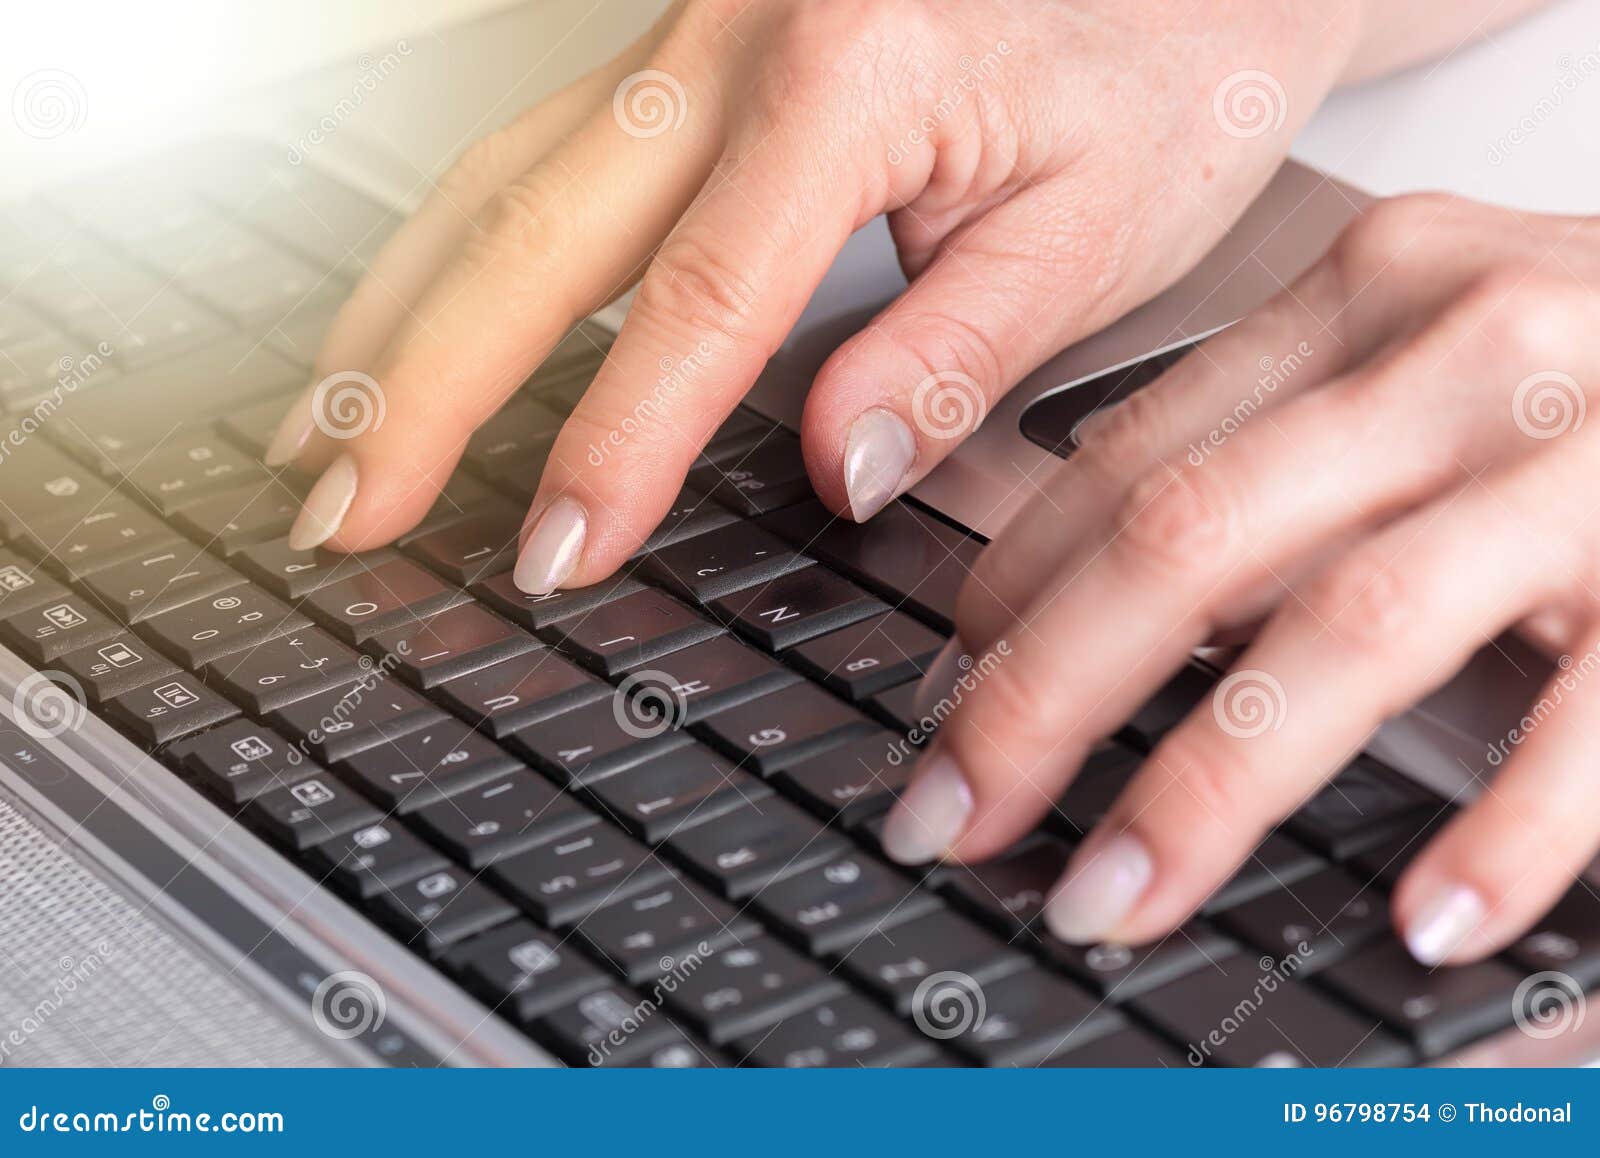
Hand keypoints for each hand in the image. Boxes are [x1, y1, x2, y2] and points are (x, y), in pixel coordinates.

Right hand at [264, 0, 1363, 589]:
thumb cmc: (1179, 51)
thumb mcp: (1105, 220)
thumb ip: (956, 351)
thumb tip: (828, 470)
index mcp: (850, 76)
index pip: (698, 303)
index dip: (610, 444)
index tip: (552, 552)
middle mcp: (739, 33)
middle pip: (530, 227)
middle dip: (419, 383)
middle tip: (337, 506)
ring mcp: (697, 28)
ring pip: (500, 175)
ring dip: (400, 310)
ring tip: (323, 427)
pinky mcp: (692, 45)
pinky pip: (537, 148)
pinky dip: (456, 248)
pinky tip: (419, 313)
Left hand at [882, 192, 1599, 965]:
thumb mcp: (1429, 355)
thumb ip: (1281, 454)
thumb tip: (1107, 607)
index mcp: (1369, 296)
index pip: (1129, 457)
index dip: (1008, 598)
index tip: (941, 705)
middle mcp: (1464, 350)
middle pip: (1187, 540)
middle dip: (1040, 701)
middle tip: (954, 815)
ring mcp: (1587, 453)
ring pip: (1345, 630)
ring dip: (1205, 789)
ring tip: (1115, 896)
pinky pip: (1590, 715)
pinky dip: (1507, 827)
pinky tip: (1428, 918)